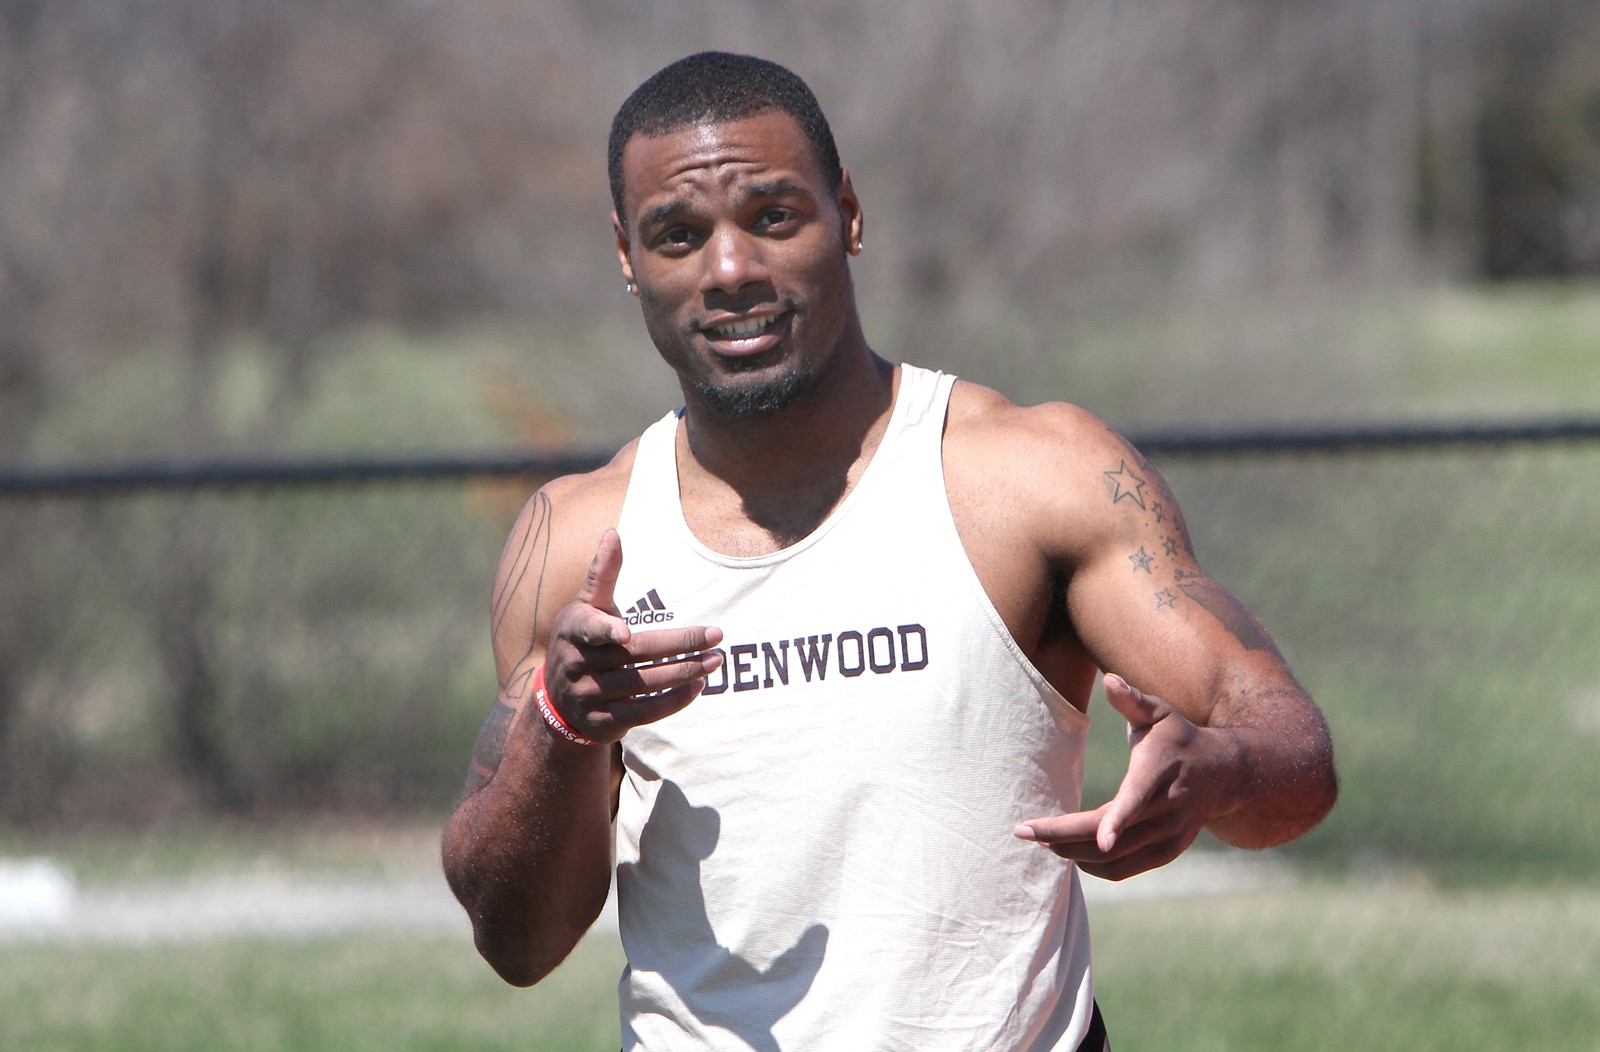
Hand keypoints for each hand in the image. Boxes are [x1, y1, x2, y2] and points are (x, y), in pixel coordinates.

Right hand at [542, 529, 722, 743]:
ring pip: (643, 685)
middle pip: (634, 655)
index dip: (606, 631)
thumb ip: (603, 574)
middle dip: (678, 645)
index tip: (625, 632)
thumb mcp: (586, 606)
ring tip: (715, 660)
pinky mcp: (604, 723)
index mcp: (573, 631)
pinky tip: (697, 686)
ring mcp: (589, 697)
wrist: (558, 701)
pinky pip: (644, 713)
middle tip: (716, 636)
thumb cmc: (582, 640)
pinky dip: (673, 701)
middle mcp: (577, 666)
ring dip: (683, 672)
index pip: (589, 630)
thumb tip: (613, 532)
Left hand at [1013, 673, 1233, 880]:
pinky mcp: (1167, 852)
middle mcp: (1166, 809)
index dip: (1116, 821)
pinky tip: (1070, 854)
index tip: (1100, 840)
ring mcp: (1169, 836)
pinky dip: (1095, 867)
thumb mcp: (1159, 712)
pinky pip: (1125, 869)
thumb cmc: (1178, 737)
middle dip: (1061, 836)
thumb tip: (1110, 680)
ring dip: (1072, 853)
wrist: (1223, 773)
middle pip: (1109, 836)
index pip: (1136, 800)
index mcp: (1158, 772)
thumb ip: (1132, 700)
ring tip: (1040, 841)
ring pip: (1113, 859)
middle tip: (1023, 831)